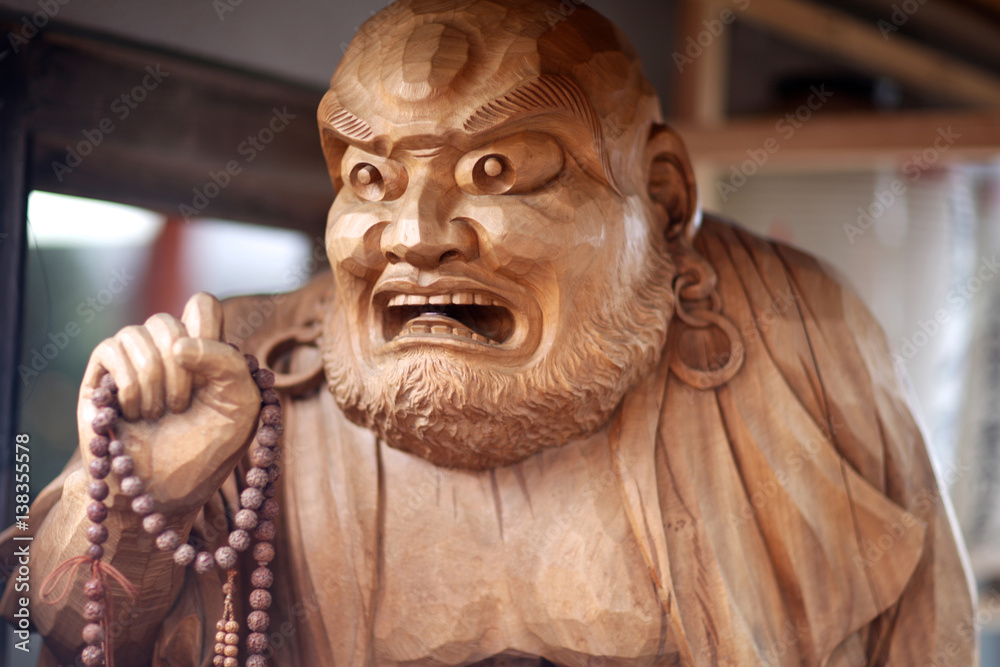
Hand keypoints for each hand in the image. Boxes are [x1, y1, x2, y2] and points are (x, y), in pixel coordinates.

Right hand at [76, 293, 260, 513]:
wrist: (164, 492)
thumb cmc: (207, 450)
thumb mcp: (241, 406)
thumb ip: (227, 363)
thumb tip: (179, 345)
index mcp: (204, 350)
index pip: (202, 305)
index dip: (206, 328)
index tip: (209, 371)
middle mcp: (167, 348)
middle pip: (169, 322)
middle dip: (180, 371)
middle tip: (181, 407)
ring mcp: (132, 358)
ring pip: (138, 333)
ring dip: (154, 382)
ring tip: (159, 415)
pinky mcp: (102, 374)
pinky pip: (112, 350)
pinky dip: (130, 385)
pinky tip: (135, 412)